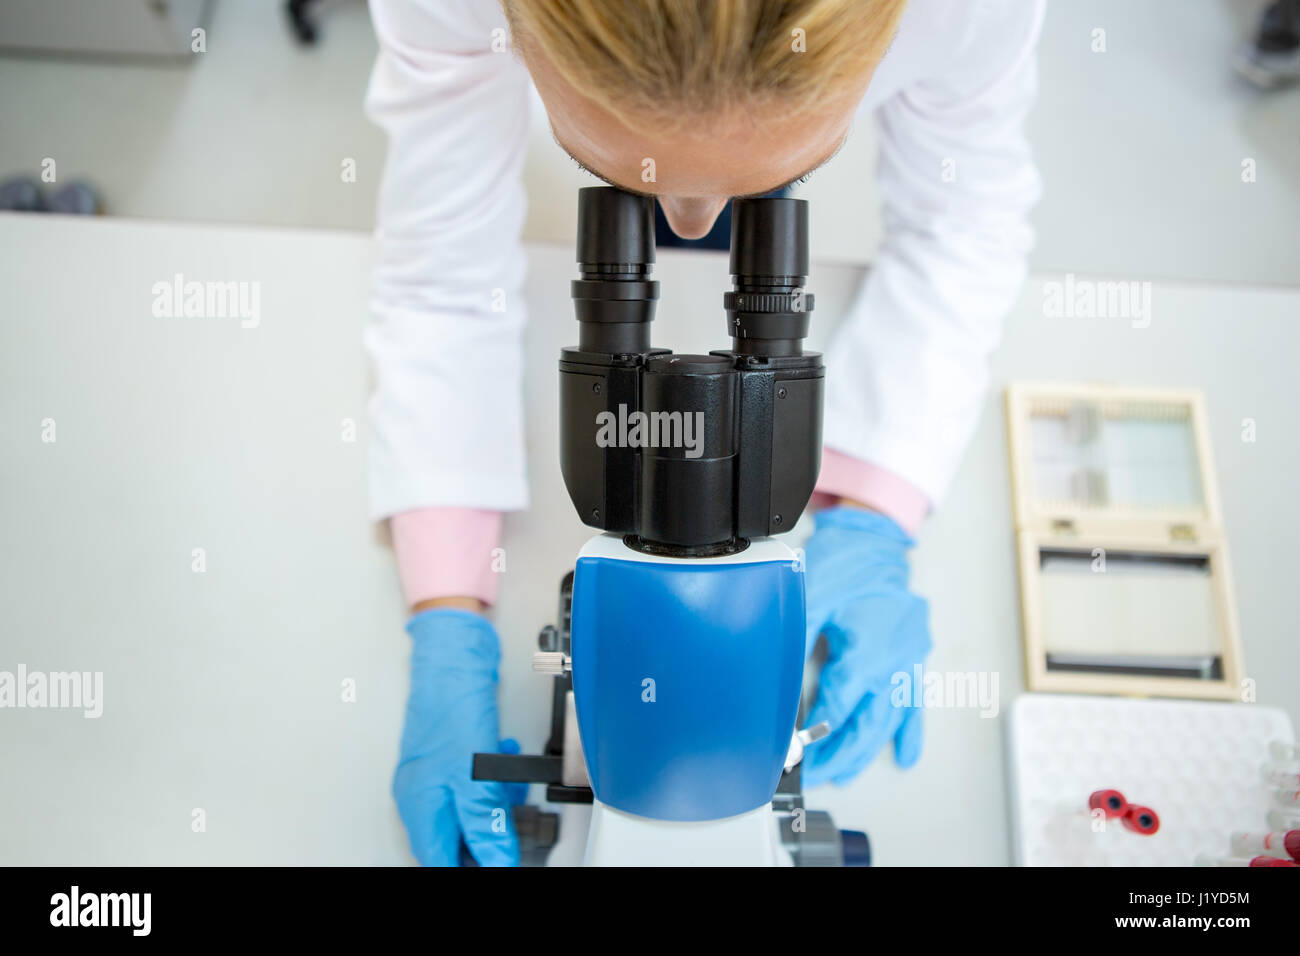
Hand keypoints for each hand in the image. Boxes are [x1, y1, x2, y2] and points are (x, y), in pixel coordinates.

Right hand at [393, 607, 521, 865]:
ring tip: (509, 792)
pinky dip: (488, 784)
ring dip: (490, 807)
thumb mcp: (476, 773)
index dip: (472, 864)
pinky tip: (504, 767)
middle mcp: (419, 795)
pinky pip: (466, 786)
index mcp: (420, 805)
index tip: (498, 860)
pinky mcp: (444, 759)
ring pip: (462, 812)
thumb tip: (497, 858)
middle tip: (509, 827)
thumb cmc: (453, 706)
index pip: (440, 859)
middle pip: (451, 839)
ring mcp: (429, 777)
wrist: (451, 659)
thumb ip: (486, 821)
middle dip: (484, 835)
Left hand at [801, 505, 930, 786]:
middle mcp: (893, 662)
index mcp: (868, 650)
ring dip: (866, 748)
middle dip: (840, 752)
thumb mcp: (812, 598)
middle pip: (866, 722)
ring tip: (844, 771)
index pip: (838, 704)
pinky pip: (915, 702)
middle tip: (816, 771)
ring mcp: (908, 661)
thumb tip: (776, 676)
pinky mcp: (914, 656)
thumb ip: (796, 640)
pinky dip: (910, 731)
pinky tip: (904, 754)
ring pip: (888, 719)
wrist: (876, 540)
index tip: (797, 749)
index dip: (815, 731)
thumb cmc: (847, 562)